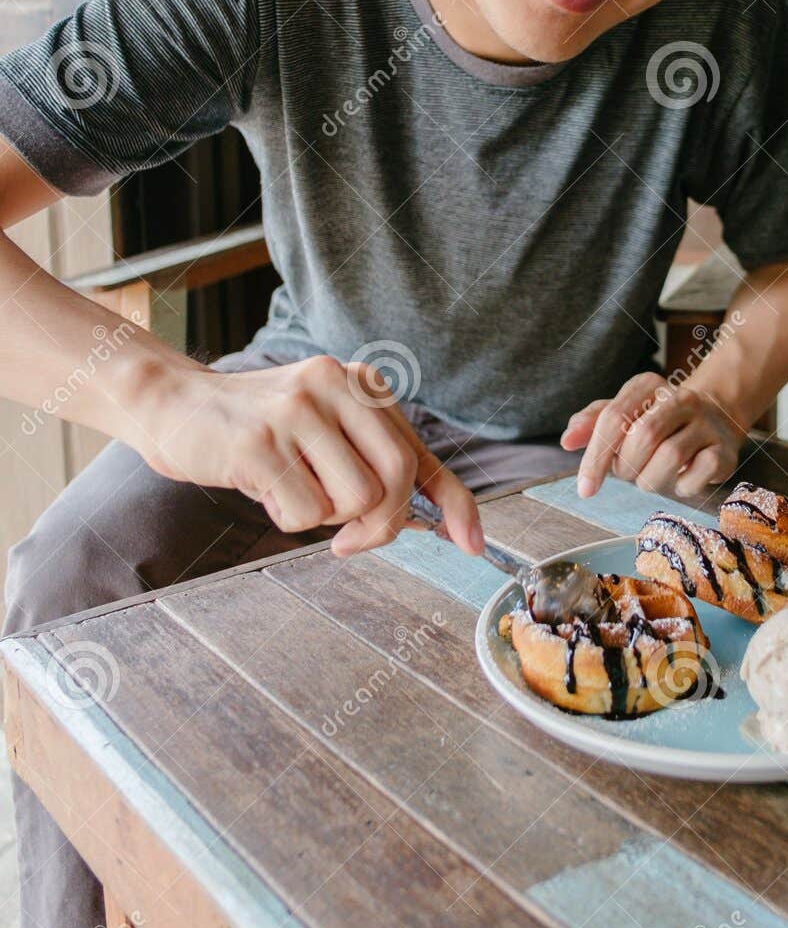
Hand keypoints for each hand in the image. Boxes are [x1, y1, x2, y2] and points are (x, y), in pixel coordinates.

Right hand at [134, 354, 483, 556]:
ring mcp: (295, 410)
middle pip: (395, 476)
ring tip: (294, 493)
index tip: (472, 544)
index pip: (420, 451)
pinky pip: (304, 511)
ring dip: (328, 518)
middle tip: (350, 540)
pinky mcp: (257, 442)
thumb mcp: (324, 429)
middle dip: (382, 522)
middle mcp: (333, 385)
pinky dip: (288, 518)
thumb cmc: (258, 428)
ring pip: (355, 498)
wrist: (174, 405)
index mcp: (359, 383)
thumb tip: (431, 520)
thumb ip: (371, 461)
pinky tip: (264, 490)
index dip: (453, 502)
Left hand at [560, 371, 742, 501]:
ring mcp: (707, 422)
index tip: (585, 489)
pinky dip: (682, 487)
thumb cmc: (657, 420)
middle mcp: (680, 398)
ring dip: (651, 481)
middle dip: (626, 468)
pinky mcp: (725, 449)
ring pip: (670, 458)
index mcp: (647, 385)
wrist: (714, 417)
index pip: (614, 418)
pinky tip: (681, 480)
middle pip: (642, 438)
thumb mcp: (623, 414)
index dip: (596, 457)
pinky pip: (697, 476)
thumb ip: (592, 423)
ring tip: (651, 477)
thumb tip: (567, 441)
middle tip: (627, 474)